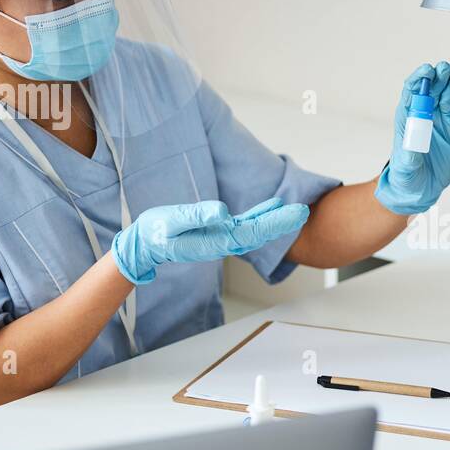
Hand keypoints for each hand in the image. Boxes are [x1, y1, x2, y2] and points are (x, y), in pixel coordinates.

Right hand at [112, 197, 308, 284]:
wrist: (144, 245)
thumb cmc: (153, 234)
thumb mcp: (169, 223)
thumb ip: (195, 218)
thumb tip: (223, 212)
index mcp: (214, 242)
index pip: (251, 233)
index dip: (275, 223)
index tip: (294, 213)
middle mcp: (223, 241)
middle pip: (259, 232)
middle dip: (283, 222)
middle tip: (305, 210)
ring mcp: (222, 236)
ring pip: (255, 227)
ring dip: (277, 218)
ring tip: (298, 208)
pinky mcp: (218, 230)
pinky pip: (245, 222)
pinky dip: (261, 213)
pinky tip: (274, 204)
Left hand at [374, 61, 449, 214]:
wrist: (420, 190)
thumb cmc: (406, 174)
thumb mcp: (404, 166)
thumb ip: (410, 153)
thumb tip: (416, 143)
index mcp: (409, 115)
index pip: (413, 89)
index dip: (420, 77)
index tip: (428, 70)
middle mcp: (428, 113)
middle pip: (434, 88)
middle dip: (439, 77)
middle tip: (445, 68)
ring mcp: (445, 121)